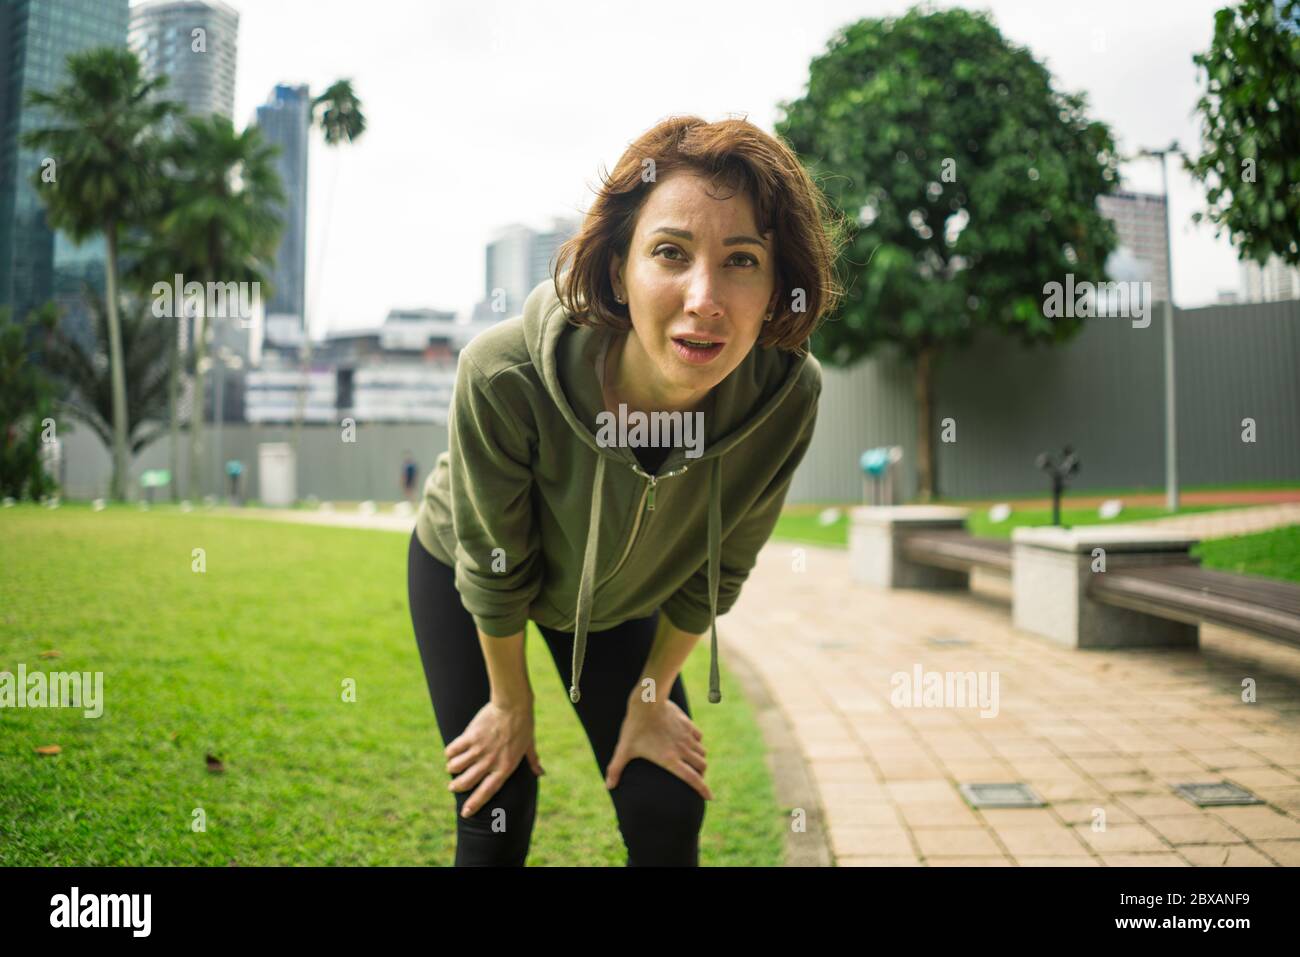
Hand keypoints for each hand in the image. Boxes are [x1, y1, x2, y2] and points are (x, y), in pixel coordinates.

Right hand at [445, 699, 543, 817]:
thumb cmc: (523, 724)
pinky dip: (450, 753)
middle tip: (452, 787)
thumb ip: (532, 761)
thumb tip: (541, 773)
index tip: (465, 813)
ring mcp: (479, 749)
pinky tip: (451, 752)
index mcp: (505, 767)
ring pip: (456, 767)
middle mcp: (490, 762)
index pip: (487, 791)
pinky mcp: (470, 736)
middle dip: (457, 787)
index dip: (475, 803)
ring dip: (452, 768)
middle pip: (467, 782)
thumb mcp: (529, 745)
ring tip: (452, 766)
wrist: (513, 704)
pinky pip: (453, 750)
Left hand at [605, 691, 712, 800]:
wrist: (647, 701)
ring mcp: (686, 736)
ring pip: (702, 752)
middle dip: (702, 775)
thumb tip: (609, 786)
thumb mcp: (624, 749)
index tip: (710, 797)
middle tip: (696, 778)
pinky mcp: (687, 724)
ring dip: (700, 759)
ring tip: (693, 763)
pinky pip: (699, 737)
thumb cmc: (635, 727)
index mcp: (670, 759)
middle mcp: (682, 749)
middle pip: (702, 767)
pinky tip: (690, 742)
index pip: (692, 779)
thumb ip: (616, 768)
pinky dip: (697, 743)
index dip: (703, 790)